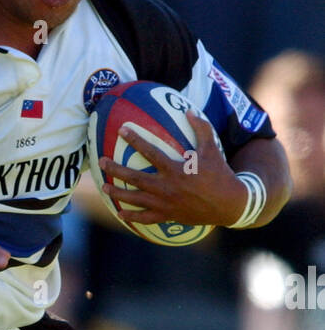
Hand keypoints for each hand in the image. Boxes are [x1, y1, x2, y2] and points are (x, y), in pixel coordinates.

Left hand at [99, 111, 246, 227]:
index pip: (150, 152)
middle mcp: (166, 187)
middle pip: (135, 178)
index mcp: (175, 169)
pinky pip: (145, 218)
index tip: (121, 130)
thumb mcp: (212, 149)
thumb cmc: (220, 174)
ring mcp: (165, 204)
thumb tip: (189, 111)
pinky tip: (120, 213)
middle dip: (116, 169)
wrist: (228, 204)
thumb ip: (201, 128)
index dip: (135, 140)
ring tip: (104, 187)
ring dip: (118, 193)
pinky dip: (132, 217)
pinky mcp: (168, 216)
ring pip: (136, 199)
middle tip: (101, 161)